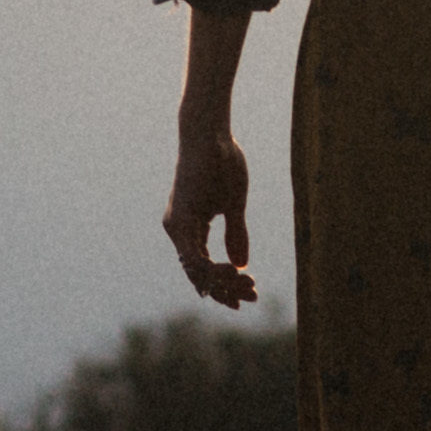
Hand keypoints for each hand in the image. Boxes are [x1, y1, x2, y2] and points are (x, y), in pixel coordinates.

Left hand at [163, 129, 256, 305]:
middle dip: (227, 289)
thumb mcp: (233, 205)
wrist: (210, 134)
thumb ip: (235, 234)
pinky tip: (236, 272)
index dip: (224, 285)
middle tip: (253, 296)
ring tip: (249, 285)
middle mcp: (178, 230)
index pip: (203, 268)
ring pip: (197, 271)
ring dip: (224, 283)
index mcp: (188, 227)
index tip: (250, 292)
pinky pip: (195, 258)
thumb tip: (241, 263)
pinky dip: (215, 270)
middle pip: (199, 275)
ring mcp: (178, 226)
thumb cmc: (222, 163)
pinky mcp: (181, 220)